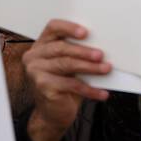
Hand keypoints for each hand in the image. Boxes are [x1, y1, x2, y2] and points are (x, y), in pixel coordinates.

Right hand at [23, 19, 109, 140]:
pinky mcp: (43, 87)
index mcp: (41, 45)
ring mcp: (36, 72)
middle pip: (61, 48)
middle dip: (84, 51)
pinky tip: (102, 93)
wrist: (52, 113)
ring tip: (106, 69)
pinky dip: (90, 89)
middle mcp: (34, 57)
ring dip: (90, 67)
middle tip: (101, 55)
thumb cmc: (64, 84)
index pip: (52, 28)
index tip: (86, 33)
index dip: (69, 28)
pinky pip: (71, 85)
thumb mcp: (70, 66)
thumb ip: (78, 53)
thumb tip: (103, 46)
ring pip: (67, 64)